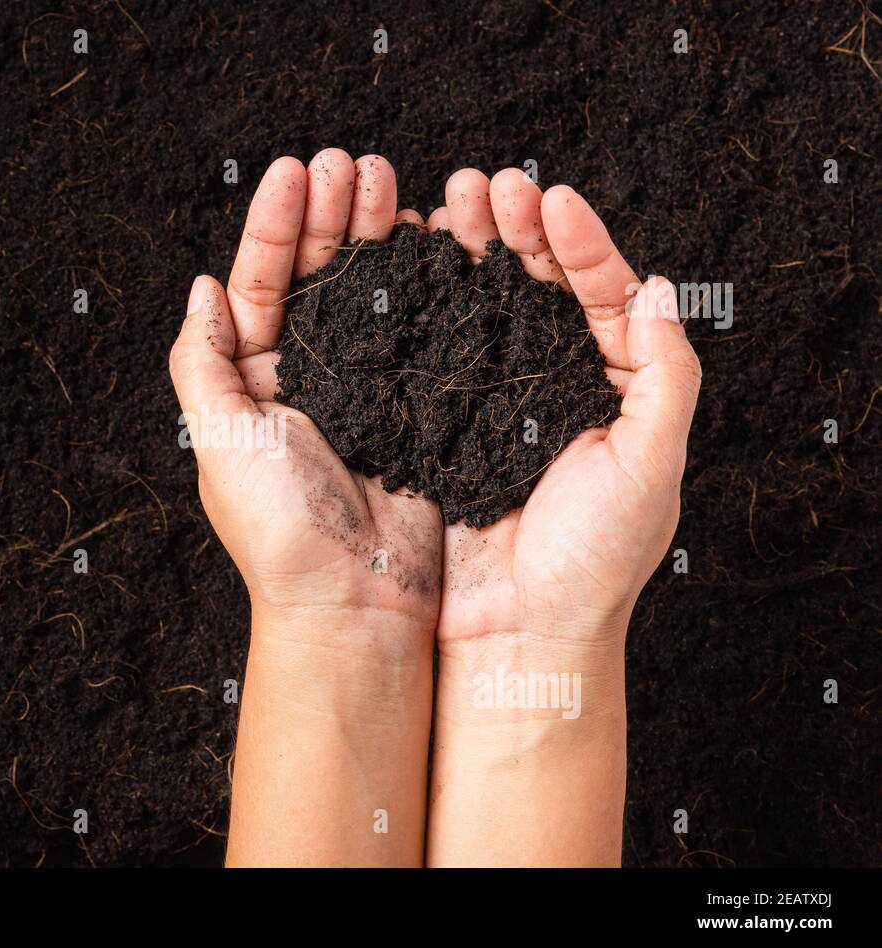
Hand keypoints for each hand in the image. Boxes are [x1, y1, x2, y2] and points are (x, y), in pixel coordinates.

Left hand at [169, 151, 441, 636]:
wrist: (358, 606)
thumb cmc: (280, 531)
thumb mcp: (221, 440)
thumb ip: (203, 362)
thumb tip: (201, 287)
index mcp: (253, 383)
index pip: (260, 284)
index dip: (275, 225)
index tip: (295, 169)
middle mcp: (307, 380)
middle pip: (316, 277)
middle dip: (331, 215)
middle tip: (354, 162)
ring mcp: (365, 391)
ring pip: (368, 296)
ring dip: (376, 236)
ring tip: (390, 183)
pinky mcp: (415, 407)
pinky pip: (418, 332)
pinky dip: (424, 285)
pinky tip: (431, 241)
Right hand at [427, 168, 701, 650]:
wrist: (517, 632)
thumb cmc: (594, 561)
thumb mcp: (652, 464)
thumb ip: (666, 376)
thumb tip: (662, 289)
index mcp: (614, 390)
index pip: (605, 294)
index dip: (580, 243)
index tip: (551, 199)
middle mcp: (556, 387)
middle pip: (540, 288)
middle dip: (516, 230)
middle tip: (485, 185)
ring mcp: (496, 403)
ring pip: (485, 309)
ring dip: (470, 253)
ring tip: (446, 205)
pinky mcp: (444, 425)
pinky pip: (438, 352)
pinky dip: (428, 306)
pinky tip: (413, 268)